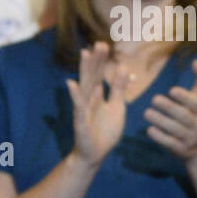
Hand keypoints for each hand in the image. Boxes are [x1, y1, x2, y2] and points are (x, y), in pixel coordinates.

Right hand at [65, 42, 126, 166]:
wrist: (95, 154)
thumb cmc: (104, 130)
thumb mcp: (117, 107)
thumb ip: (118, 89)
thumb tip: (124, 68)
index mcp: (97, 96)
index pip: (99, 75)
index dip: (102, 61)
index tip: (106, 44)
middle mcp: (89, 99)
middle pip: (92, 76)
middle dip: (96, 60)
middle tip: (100, 43)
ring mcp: (83, 109)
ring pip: (85, 86)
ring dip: (85, 70)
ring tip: (86, 53)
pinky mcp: (80, 121)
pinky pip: (78, 107)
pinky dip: (75, 95)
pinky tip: (72, 83)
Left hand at [146, 59, 196, 160]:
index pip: (196, 104)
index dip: (185, 97)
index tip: (171, 90)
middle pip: (184, 116)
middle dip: (169, 108)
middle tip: (154, 99)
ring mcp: (190, 138)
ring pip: (175, 130)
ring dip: (160, 121)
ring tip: (147, 113)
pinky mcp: (181, 149)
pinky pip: (170, 143)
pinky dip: (159, 137)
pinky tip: (149, 129)